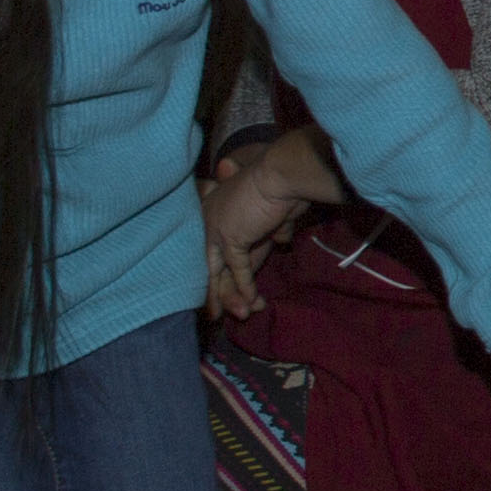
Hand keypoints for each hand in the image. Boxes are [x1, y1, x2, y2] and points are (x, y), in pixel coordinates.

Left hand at [201, 147, 310, 320]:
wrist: (283, 175)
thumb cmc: (281, 185)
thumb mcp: (273, 212)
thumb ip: (270, 229)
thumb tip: (280, 240)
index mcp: (214, 210)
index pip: (214, 249)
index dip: (221, 273)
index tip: (229, 293)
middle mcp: (208, 219)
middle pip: (209, 263)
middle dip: (218, 292)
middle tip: (222, 314)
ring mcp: (216, 230)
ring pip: (218, 271)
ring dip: (231, 296)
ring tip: (241, 314)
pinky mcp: (230, 238)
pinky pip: (236, 269)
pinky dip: (245, 287)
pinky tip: (252, 303)